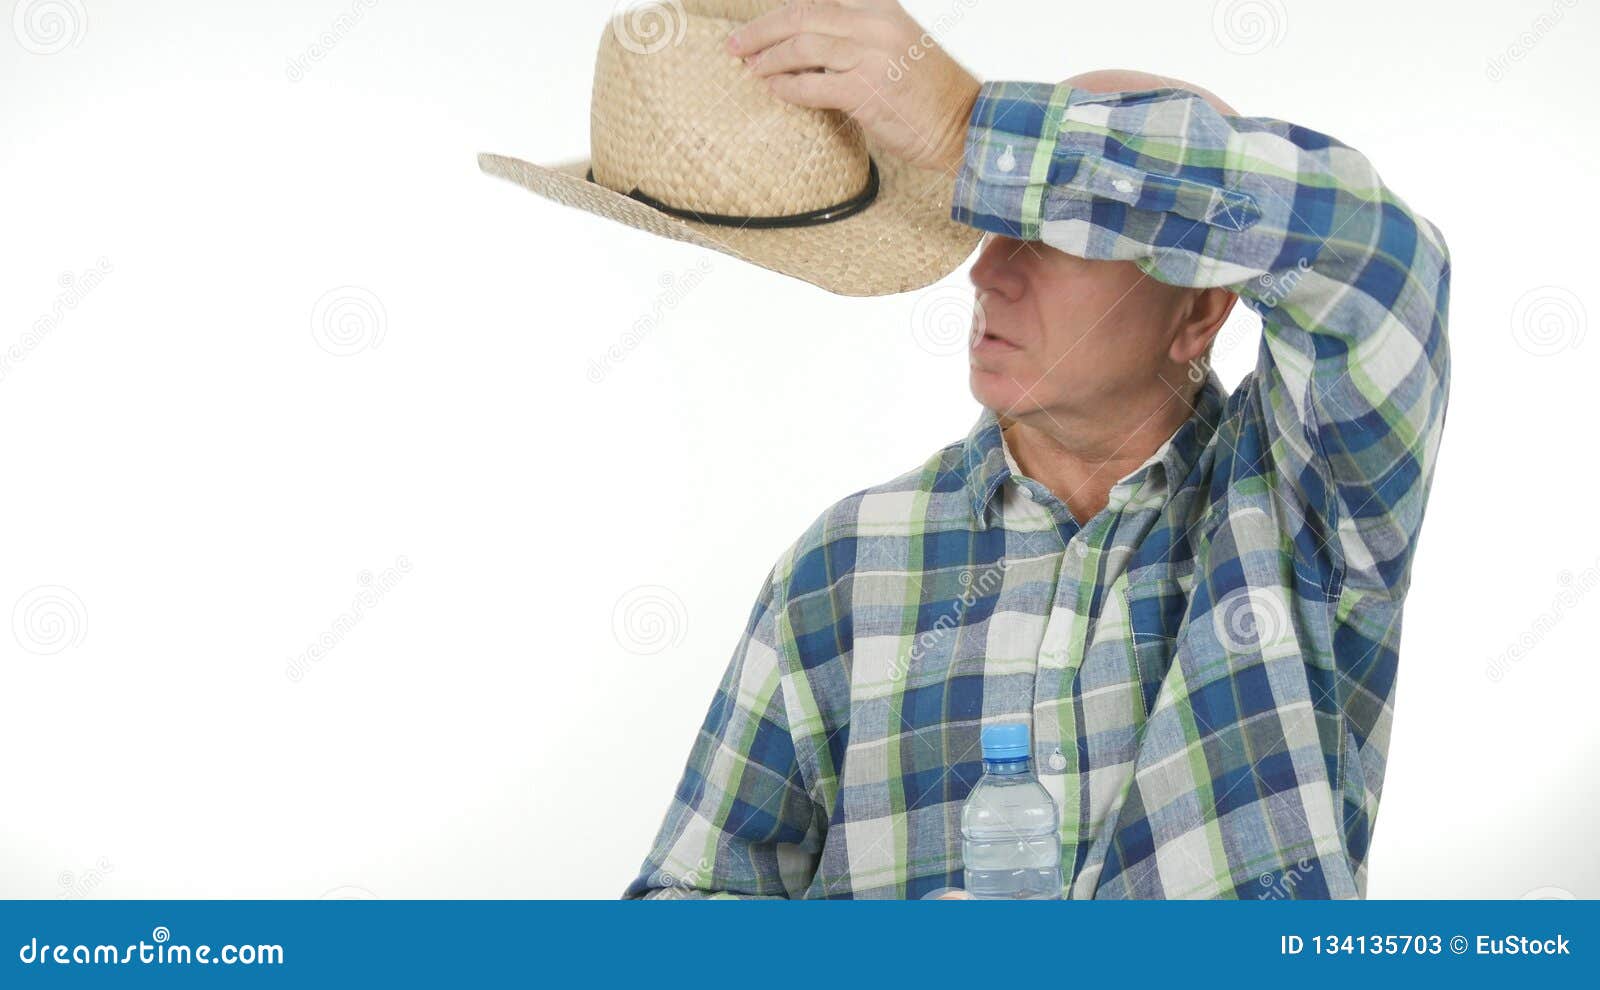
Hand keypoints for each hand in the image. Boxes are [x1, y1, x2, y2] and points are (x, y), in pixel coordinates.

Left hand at [727, 1, 980, 173]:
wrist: (966, 124)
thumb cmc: (929, 93)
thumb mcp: (897, 46)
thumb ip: (857, 37)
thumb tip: (807, 45)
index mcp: (881, 8)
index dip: (783, 10)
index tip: (759, 24)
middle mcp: (875, 25)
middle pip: (802, 16)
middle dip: (762, 30)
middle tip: (736, 44)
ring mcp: (871, 57)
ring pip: (803, 48)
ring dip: (769, 60)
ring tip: (751, 69)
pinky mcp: (867, 92)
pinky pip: (814, 87)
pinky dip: (789, 89)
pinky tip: (776, 91)